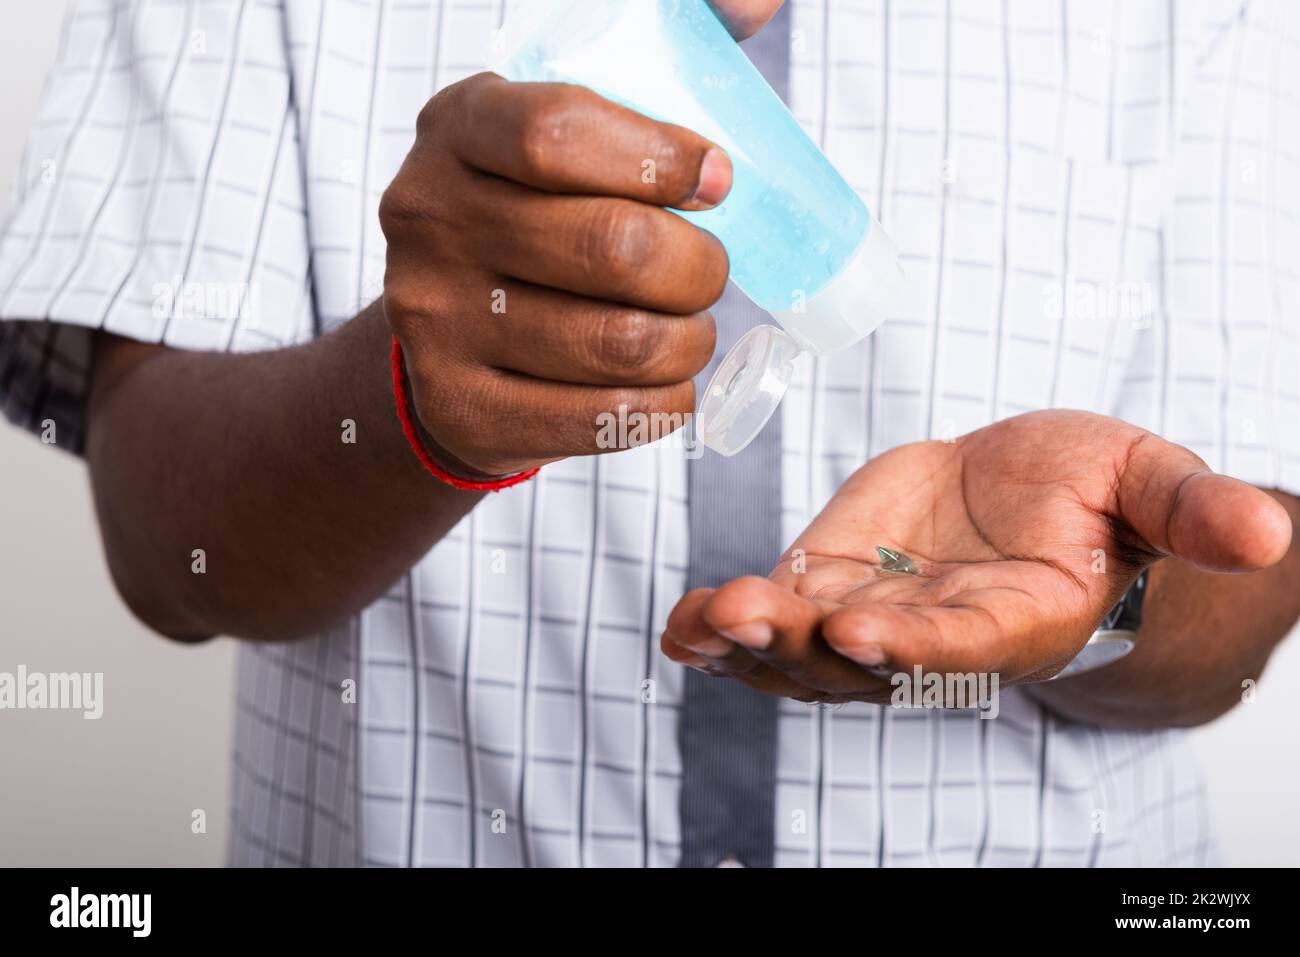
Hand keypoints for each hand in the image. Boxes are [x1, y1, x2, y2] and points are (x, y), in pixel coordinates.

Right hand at [379, 70, 728, 477]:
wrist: (429, 342)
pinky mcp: (463, 410)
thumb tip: (712, 180)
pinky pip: (608, 416)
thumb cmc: (520, 228)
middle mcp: (431, 223)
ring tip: (686, 334)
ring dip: (688, 342)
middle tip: (705, 276)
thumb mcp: (538, 156)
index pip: (558, 132)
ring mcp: (438, 323)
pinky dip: (666, 402)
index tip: (712, 185)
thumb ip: (615, 145)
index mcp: (457, 131)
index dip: (659, 159)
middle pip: (613, 245)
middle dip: (697, 267)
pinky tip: (664, 385)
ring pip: (623, 342)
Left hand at [661, 411, 1292, 703]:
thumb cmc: (1096, 494)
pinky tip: (680, 625)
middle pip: (863, 660)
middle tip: (743, 616)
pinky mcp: (828, 582)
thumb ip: (1192, 511)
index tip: (865, 627)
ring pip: (804, 649)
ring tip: (698, 621)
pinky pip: (772, 616)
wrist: (1033, 492)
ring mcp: (872, 615)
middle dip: (801, 644)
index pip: (965, 646)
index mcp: (1015, 620)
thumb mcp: (1150, 484)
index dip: (917, 644)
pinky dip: (723, 627)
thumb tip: (1271, 532)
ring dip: (749, 641)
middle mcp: (934, 638)